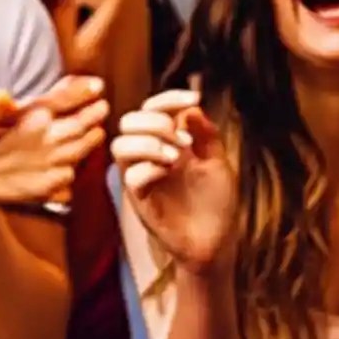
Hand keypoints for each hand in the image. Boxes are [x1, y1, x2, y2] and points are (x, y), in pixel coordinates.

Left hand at [0, 76, 107, 205]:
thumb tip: (4, 98)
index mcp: (28, 114)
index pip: (60, 99)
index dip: (79, 91)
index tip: (95, 85)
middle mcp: (42, 135)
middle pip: (76, 123)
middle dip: (91, 115)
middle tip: (101, 108)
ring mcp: (45, 160)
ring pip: (78, 149)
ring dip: (88, 141)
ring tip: (95, 132)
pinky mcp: (42, 185)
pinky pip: (65, 181)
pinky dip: (68, 176)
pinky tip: (67, 171)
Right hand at [111, 90, 235, 273]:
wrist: (217, 240)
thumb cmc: (216, 201)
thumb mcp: (218, 162)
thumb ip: (206, 135)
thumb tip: (191, 108)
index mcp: (169, 142)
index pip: (154, 108)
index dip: (169, 98)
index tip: (194, 98)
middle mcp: (150, 156)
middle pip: (129, 121)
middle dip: (154, 120)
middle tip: (181, 138)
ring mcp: (143, 177)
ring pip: (120, 146)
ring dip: (147, 142)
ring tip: (175, 156)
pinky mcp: (140, 200)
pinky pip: (130, 177)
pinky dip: (148, 168)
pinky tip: (168, 172)